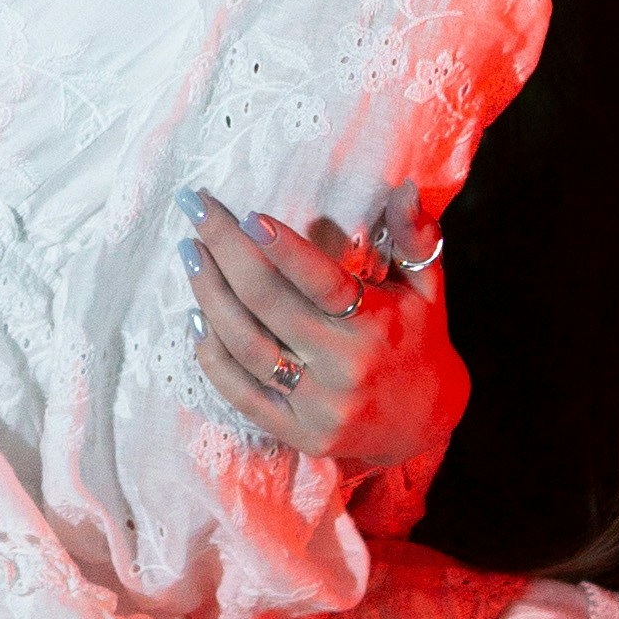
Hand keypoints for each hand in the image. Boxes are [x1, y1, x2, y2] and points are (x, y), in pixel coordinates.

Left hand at [178, 193, 467, 476]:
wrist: (426, 424)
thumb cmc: (418, 339)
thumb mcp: (427, 287)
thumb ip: (416, 236)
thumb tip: (404, 187)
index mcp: (376, 324)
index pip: (323, 283)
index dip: (284, 250)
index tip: (248, 216)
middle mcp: (345, 365)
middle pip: (269, 304)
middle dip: (226, 251)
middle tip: (198, 210)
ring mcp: (318, 403)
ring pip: (246, 346)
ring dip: (210, 296)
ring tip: (191, 255)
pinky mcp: (297, 431)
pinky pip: (241, 393)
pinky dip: (213, 357)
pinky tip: (195, 319)